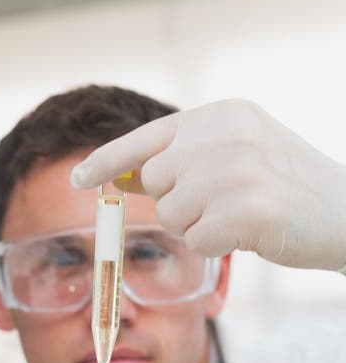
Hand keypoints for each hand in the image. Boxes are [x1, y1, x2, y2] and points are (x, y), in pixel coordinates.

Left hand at [71, 99, 345, 272]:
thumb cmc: (287, 188)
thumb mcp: (240, 152)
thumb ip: (189, 158)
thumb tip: (129, 177)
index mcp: (222, 115)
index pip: (148, 137)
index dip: (107, 160)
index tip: (76, 179)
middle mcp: (225, 135)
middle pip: (156, 182)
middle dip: (177, 204)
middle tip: (220, 206)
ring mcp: (236, 170)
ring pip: (173, 215)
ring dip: (199, 227)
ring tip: (240, 217)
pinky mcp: (246, 210)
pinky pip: (196, 241)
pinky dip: (217, 247)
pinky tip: (249, 234)